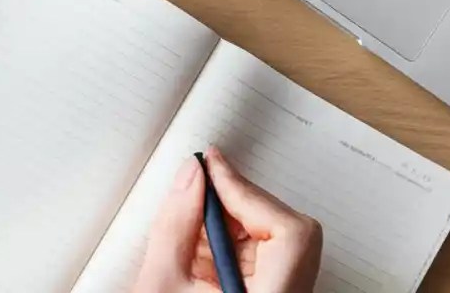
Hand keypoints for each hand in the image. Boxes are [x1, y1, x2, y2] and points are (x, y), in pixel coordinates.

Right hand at [132, 147, 321, 292]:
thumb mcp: (159, 283)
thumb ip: (176, 225)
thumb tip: (192, 178)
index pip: (289, 233)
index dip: (250, 192)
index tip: (214, 169)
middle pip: (290, 235)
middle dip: (243, 206)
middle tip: (203, 190)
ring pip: (279, 247)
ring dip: (237, 228)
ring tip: (192, 233)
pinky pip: (268, 265)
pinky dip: (235, 249)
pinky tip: (202, 256)